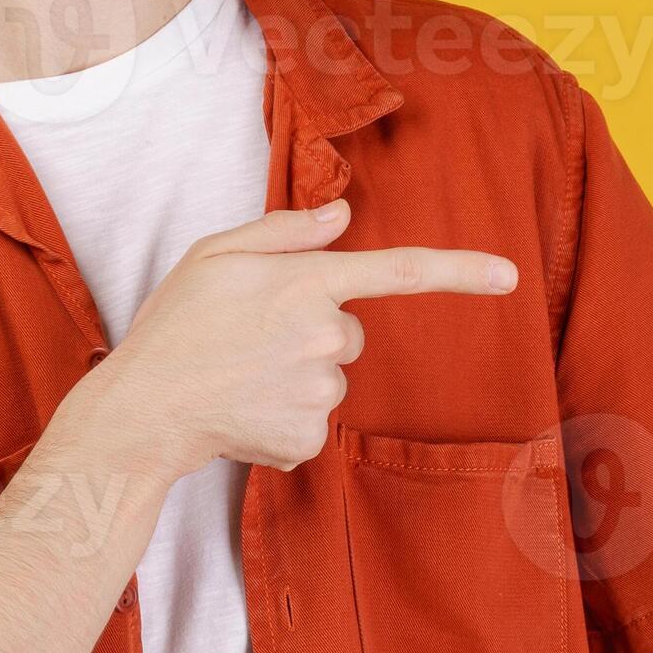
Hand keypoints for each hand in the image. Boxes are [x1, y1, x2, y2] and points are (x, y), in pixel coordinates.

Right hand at [67, 199, 517, 480]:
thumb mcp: (215, 254)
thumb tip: (343, 214)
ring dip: (297, 376)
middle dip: (314, 332)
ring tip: (241, 376)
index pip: (401, 271)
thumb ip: (285, 231)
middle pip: (351, 332)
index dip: (461, 271)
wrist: (143, 411)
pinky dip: (286, 418)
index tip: (509, 275)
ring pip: (332, 377)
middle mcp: (325, 335)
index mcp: (307, 281)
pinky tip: (245, 410)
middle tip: (252, 340)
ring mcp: (320, 391)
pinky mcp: (309, 438)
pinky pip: (315, 422)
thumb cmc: (175, 324)